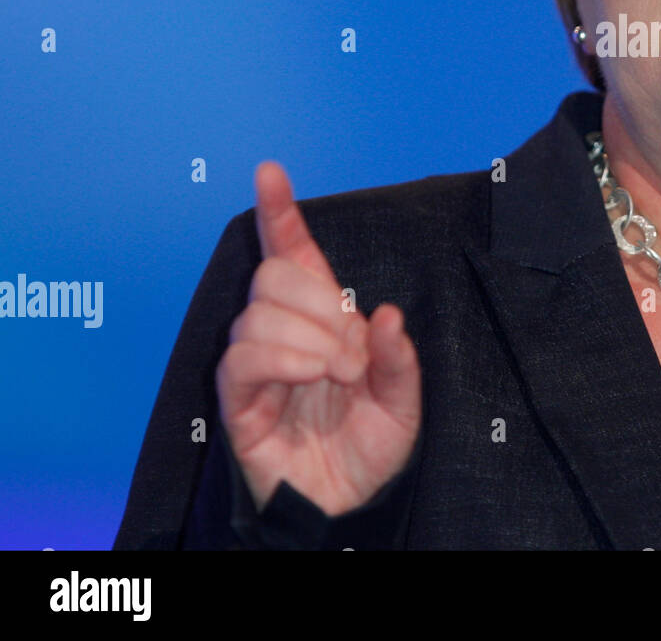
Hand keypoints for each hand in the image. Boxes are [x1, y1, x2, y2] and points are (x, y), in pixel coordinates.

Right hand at [216, 161, 421, 515]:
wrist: (349, 504)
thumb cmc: (371, 447)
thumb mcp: (404, 401)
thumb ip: (399, 358)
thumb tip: (387, 315)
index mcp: (324, 320)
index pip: (293, 254)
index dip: (281, 213)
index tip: (271, 173)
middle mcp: (285, 333)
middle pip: (275, 275)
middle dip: (322, 302)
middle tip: (355, 350)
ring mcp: (258, 364)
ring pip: (260, 313)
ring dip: (311, 338)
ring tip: (342, 373)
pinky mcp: (238, 400)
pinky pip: (243, 357)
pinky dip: (283, 358)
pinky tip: (314, 374)